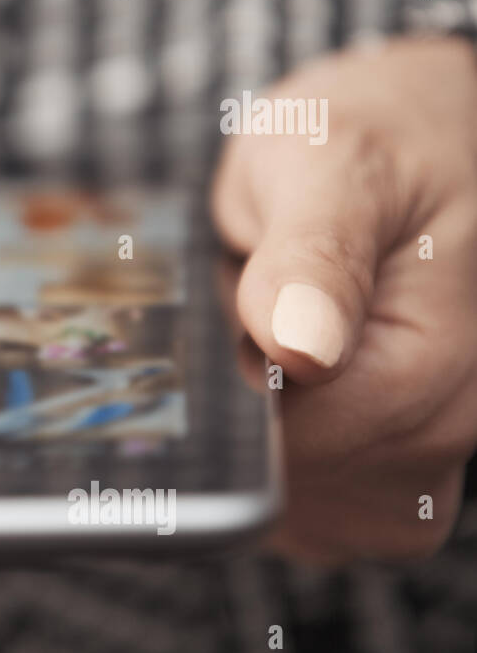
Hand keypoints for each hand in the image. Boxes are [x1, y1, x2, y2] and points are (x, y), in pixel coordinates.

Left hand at [212, 37, 476, 560]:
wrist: (413, 139)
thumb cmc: (374, 139)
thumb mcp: (329, 161)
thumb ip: (314, 256)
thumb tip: (301, 349)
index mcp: (442, 353)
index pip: (305, 445)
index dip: (227, 405)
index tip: (200, 341)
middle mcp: (454, 423)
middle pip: (299, 485)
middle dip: (236, 415)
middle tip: (232, 315)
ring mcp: (428, 456)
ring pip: (302, 511)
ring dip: (251, 439)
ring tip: (260, 342)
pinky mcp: (397, 471)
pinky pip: (313, 513)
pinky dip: (269, 460)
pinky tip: (269, 385)